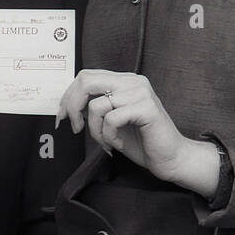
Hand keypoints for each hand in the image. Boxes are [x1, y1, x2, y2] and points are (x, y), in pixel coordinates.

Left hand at [55, 70, 218, 196]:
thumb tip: (67, 105)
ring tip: (107, 142)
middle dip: (72, 106)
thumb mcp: (113, 120)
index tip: (62, 116)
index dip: (69, 96)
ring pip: (96, 106)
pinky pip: (111, 119)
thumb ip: (97, 106)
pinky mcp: (146, 108)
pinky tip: (118, 144)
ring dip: (95, 130)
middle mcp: (133, 81)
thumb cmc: (142, 141)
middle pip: (86, 82)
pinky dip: (109, 136)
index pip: (86, 76)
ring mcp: (141, 93)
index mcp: (125, 81)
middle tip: (75, 127)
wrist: (171, 158)